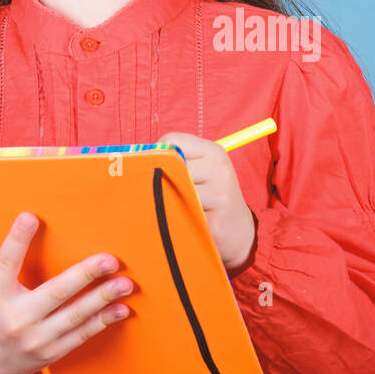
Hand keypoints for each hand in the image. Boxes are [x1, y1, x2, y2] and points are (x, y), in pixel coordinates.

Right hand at [0, 211, 134, 373]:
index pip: (5, 264)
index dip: (17, 240)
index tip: (31, 217)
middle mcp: (15, 319)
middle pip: (54, 294)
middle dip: (84, 276)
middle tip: (109, 259)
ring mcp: (36, 339)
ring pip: (74, 316)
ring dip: (103, 299)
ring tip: (125, 283)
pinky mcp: (52, 352)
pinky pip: (81, 335)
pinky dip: (103, 322)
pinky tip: (122, 308)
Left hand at [156, 132, 255, 273]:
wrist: (240, 232)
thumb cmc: (210, 198)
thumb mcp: (203, 171)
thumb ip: (176, 161)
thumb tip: (134, 161)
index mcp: (215, 152)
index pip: (172, 141)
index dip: (157, 155)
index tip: (156, 169)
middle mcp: (220, 170)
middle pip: (169, 166)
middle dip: (156, 181)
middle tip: (154, 193)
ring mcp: (220, 196)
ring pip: (172, 193)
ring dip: (162, 203)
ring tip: (166, 209)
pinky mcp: (215, 223)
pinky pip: (179, 218)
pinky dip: (171, 222)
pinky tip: (177, 224)